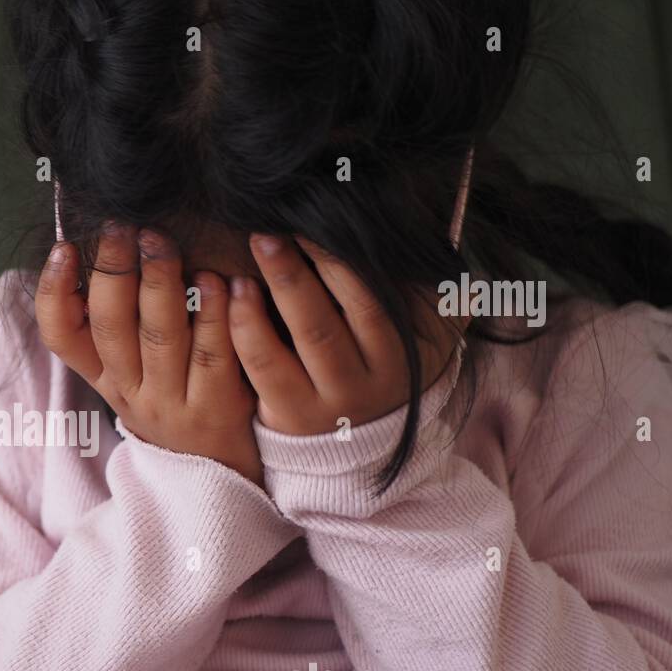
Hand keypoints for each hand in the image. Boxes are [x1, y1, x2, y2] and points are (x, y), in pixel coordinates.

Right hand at [36, 223, 262, 483]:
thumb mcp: (132, 371)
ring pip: (159, 338)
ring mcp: (171, 403)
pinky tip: (220, 281)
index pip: (61, 336)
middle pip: (111, 328)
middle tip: (124, 225)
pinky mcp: (214, 411)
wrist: (219, 472)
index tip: (64, 249)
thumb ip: (117, 321)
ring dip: (160, 283)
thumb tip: (105, 245)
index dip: (55, 292)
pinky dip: (216, 314)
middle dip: (115, 270)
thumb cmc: (175, 397)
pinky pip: (212, 355)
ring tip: (163, 241)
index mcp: (103, 375)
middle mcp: (130, 391)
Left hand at [227, 234, 462, 435]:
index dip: (336, 265)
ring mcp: (319, 406)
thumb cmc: (382, 366)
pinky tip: (232, 299)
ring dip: (254, 308)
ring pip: (279, 354)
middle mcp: (358, 387)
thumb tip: (440, 242)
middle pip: (319, 328)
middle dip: (289, 277)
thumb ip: (428, 295)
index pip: (367, 306)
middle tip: (265, 235)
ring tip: (238, 274)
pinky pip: (257, 371)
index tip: (309, 228)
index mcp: (396, 360)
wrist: (363, 442)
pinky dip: (241, 332)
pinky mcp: (286, 417)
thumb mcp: (420, 337)